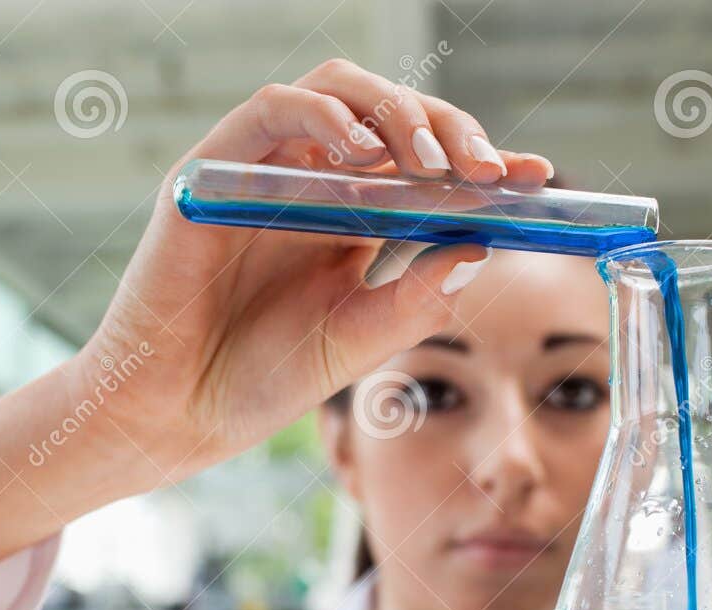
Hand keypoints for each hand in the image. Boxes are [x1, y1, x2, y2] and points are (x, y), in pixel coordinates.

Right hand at [63, 58, 553, 492]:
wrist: (175, 415)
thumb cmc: (256, 381)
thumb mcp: (356, 342)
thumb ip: (415, 298)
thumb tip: (480, 246)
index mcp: (349, 220)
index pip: (426, 168)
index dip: (481, 163)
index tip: (535, 179)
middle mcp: (310, 184)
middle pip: (391, 115)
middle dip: (450, 131)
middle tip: (489, 172)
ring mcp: (263, 171)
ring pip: (339, 93)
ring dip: (396, 114)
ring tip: (433, 163)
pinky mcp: (215, 169)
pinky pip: (274, 110)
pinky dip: (326, 120)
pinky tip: (364, 156)